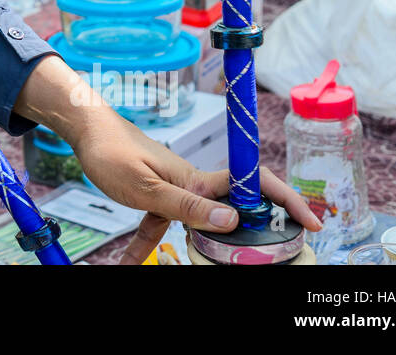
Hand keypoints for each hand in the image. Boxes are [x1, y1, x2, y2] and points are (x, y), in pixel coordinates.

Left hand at [13, 56, 321, 264]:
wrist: (84, 130)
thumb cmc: (113, 151)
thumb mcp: (147, 187)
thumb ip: (187, 205)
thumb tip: (232, 221)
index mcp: (198, 178)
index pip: (253, 185)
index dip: (287, 200)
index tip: (311, 221)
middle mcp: (193, 183)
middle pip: (234, 208)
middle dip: (256, 231)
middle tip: (270, 256)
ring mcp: (175, 188)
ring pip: (199, 222)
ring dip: (205, 245)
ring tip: (215, 265)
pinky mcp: (154, 195)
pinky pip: (160, 225)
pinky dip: (148, 244)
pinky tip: (131, 262)